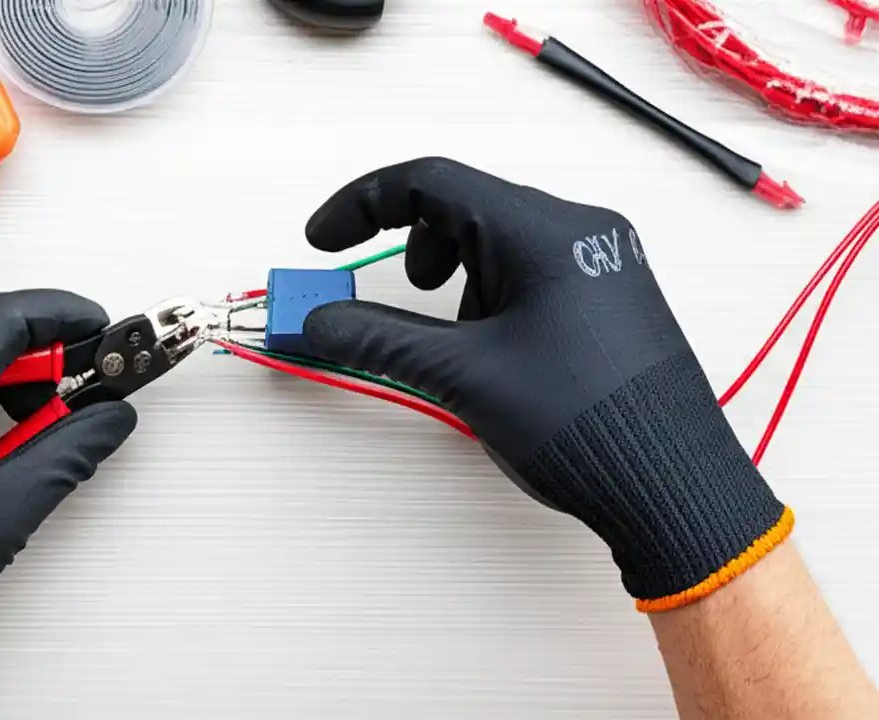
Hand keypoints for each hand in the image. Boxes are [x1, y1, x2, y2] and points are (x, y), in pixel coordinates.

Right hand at [301, 157, 790, 610]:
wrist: (672, 484)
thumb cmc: (583, 422)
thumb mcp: (463, 376)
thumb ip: (381, 340)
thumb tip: (321, 323)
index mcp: (544, 231)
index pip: (432, 182)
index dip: (364, 205)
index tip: (324, 241)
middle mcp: (579, 231)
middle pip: (466, 207)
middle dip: (414, 251)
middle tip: (398, 300)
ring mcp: (600, 262)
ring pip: (499, 242)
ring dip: (457, 281)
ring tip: (462, 346)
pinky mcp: (610, 296)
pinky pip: (532, 272)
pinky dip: (492, 299)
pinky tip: (497, 354)